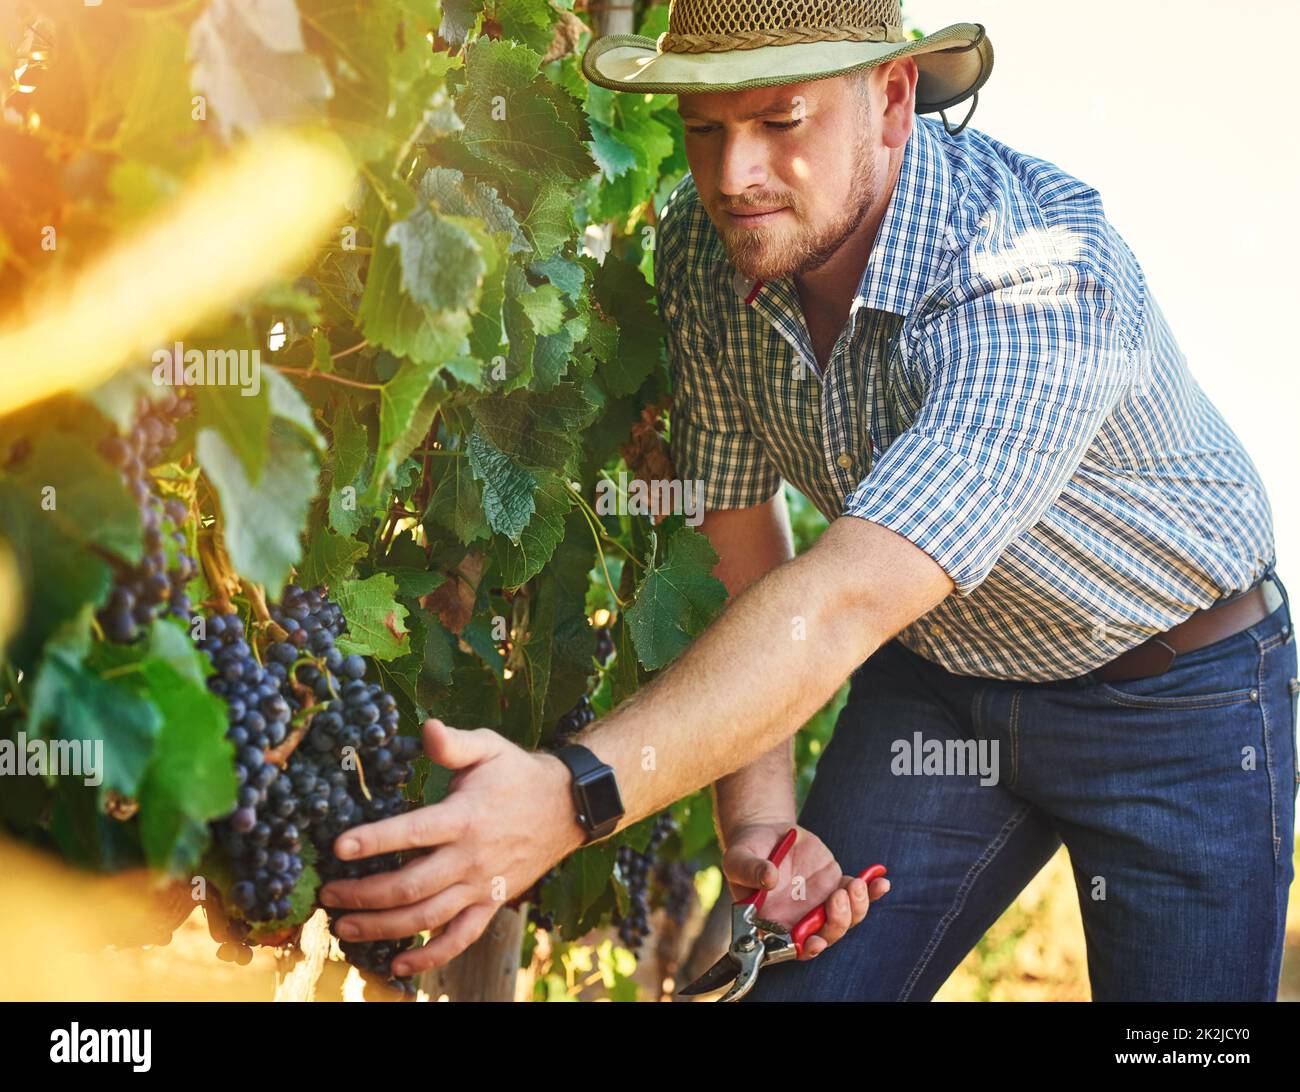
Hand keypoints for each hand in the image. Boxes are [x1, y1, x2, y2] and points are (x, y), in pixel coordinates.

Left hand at [317, 718, 586, 975]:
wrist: (565, 806)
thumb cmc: (518, 773)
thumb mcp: (489, 747)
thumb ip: (455, 743)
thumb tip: (427, 728)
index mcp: (465, 817)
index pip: (413, 833)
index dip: (374, 841)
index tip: (338, 847)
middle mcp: (471, 858)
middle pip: (411, 886)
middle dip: (364, 894)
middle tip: (328, 895)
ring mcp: (481, 886)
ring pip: (427, 918)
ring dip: (383, 927)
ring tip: (345, 927)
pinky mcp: (491, 904)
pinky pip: (461, 939)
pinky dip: (430, 958)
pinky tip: (399, 966)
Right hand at [722, 821, 889, 958]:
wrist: (768, 833)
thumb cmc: (747, 852)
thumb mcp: (738, 858)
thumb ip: (750, 870)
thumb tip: (769, 878)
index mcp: (772, 921)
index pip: (791, 946)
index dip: (807, 948)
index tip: (817, 942)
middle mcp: (799, 919)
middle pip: (825, 936)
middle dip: (836, 923)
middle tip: (837, 897)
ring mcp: (820, 904)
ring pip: (845, 920)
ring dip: (856, 908)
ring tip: (855, 884)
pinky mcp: (835, 885)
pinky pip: (857, 895)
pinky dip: (871, 892)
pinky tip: (881, 882)